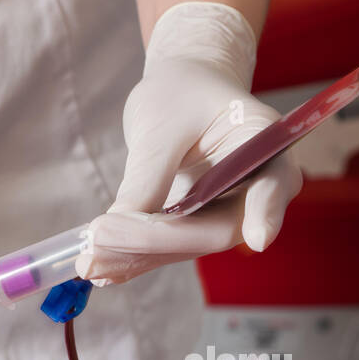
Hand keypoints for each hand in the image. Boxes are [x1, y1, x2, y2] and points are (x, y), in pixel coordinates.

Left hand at [76, 2, 301, 285]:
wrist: (182, 92)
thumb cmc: (180, 92)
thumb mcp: (161, 122)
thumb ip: (149, 174)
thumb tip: (118, 226)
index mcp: (264, 144)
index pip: (271, 186)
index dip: (265, 212)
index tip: (258, 237)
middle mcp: (256, 189)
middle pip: (217, 229)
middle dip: (157, 240)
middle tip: (99, 240)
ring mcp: (229, 213)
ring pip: (187, 246)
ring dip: (135, 256)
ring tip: (88, 260)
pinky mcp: (199, 227)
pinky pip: (168, 248)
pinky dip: (132, 258)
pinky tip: (98, 268)